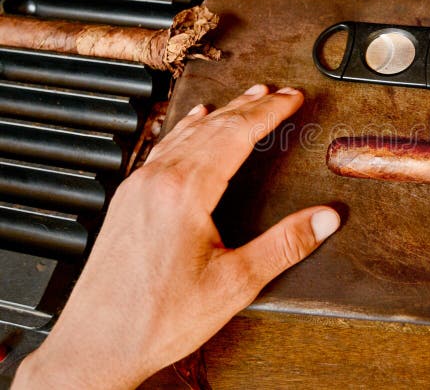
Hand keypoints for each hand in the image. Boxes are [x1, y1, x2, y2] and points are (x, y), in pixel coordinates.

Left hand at [13, 84, 339, 388]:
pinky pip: (163, 148)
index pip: (236, 135)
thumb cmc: (157, 319)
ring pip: (186, 134)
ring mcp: (137, 188)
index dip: (269, 113)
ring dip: (221, 114)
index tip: (292, 99)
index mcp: (184, 192)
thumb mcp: (235, 284)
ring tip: (246, 99)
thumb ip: (284, 246)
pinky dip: (187, 130)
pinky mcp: (128, 201)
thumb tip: (323, 220)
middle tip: (279, 94)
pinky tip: (192, 125)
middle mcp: (157, 181)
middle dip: (250, 106)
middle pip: (213, 127)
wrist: (97, 345)